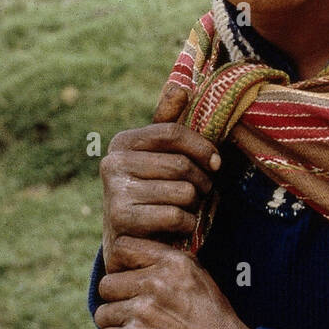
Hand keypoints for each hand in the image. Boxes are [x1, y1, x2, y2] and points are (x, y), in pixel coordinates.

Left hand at [94, 236, 252, 328]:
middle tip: (134, 311)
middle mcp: (156, 282)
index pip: (122, 248)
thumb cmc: (214, 318)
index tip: (129, 279)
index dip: (121, 265)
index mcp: (173, 262)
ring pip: (103, 313)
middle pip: (107, 284)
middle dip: (117, 299)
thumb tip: (137, 258)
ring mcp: (143, 311)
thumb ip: (169, 263)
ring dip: (116, 324)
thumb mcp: (199, 277)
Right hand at [100, 84, 220, 272]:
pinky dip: (187, 225)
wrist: (130, 243)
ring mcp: (113, 193)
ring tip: (186, 210)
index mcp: (123, 141)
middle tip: (202, 193)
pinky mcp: (121, 222)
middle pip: (182, 165)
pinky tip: (178, 228)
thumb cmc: (154, 191)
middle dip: (202, 183)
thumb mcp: (160, 155)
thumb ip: (169, 122)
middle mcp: (112, 163)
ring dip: (195, 206)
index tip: (217, 163)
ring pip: (183, 192)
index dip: (204, 148)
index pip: (174, 132)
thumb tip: (181, 86)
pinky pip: (176, 216)